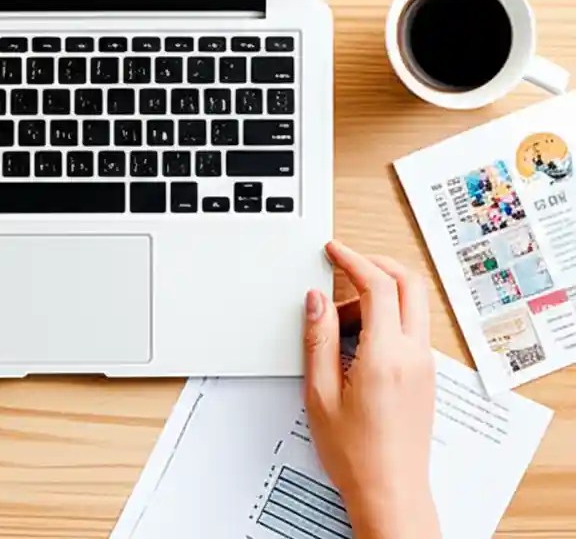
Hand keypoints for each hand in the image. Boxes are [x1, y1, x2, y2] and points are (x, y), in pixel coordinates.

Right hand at [304, 240, 439, 538]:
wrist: (390, 489)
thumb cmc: (355, 453)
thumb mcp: (320, 392)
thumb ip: (318, 339)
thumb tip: (315, 299)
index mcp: (386, 356)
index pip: (378, 286)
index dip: (353, 260)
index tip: (334, 250)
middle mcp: (414, 355)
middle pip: (409, 283)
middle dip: (377, 264)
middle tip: (346, 265)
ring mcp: (425, 364)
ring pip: (411, 304)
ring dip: (379, 296)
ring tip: (339, 323)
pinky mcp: (426, 375)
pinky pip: (410, 328)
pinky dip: (386, 318)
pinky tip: (356, 342)